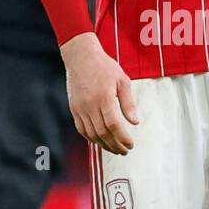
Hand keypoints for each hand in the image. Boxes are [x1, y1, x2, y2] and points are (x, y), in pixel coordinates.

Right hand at [60, 32, 138, 154]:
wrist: (81, 57)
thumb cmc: (105, 67)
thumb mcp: (122, 80)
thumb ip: (128, 103)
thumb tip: (135, 122)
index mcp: (104, 98)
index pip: (113, 125)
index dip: (123, 138)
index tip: (131, 144)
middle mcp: (90, 105)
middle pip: (103, 133)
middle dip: (115, 145)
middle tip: (125, 151)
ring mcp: (79, 108)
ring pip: (91, 134)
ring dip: (104, 145)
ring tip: (115, 149)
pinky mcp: (74, 109)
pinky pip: (81, 129)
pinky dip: (91, 138)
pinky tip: (100, 142)